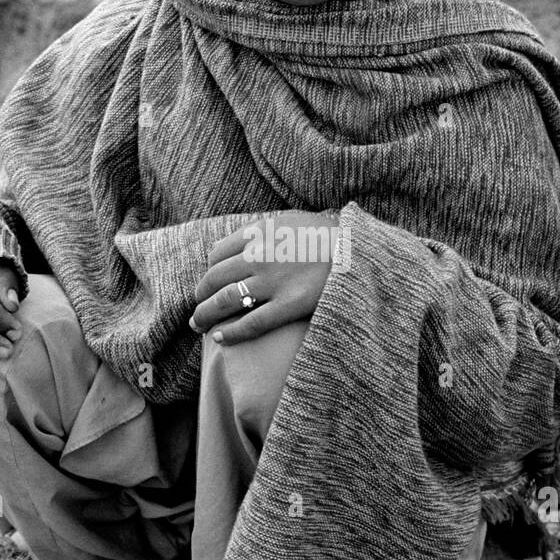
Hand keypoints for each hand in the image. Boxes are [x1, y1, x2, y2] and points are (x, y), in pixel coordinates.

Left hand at [189, 211, 340, 344]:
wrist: (361, 252)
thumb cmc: (330, 237)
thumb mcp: (293, 220)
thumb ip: (264, 230)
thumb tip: (237, 243)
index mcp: (260, 232)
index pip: (217, 254)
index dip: (209, 271)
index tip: (209, 282)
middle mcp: (260, 255)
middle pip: (215, 279)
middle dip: (201, 295)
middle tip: (197, 307)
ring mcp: (273, 282)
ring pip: (225, 301)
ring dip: (205, 315)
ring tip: (198, 325)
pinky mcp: (289, 305)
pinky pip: (250, 323)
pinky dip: (230, 333)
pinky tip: (219, 339)